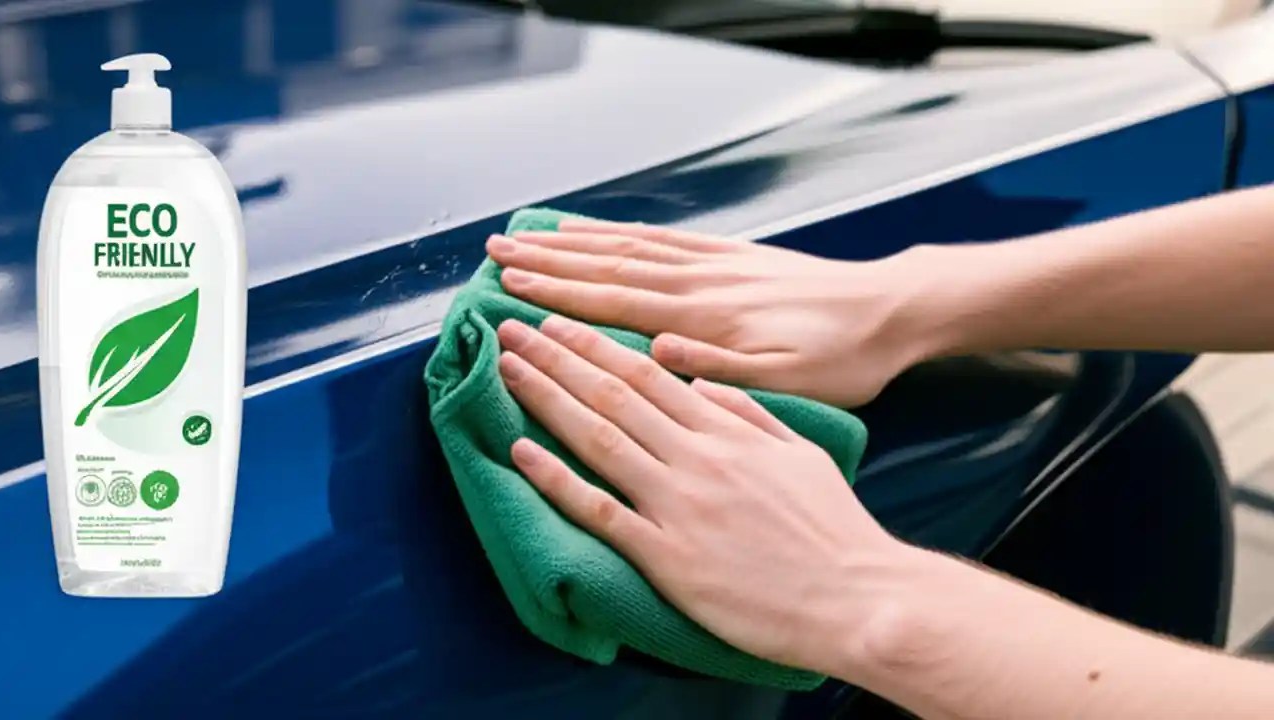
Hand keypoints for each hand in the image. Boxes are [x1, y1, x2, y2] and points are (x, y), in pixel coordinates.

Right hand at [487, 219, 933, 406]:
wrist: (889, 310)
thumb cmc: (841, 359)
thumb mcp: (789, 382)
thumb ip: (720, 370)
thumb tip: (656, 355)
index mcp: (707, 318)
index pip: (616, 303)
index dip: (558, 296)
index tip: (509, 291)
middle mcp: (701, 281)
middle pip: (610, 266)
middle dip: (549, 262)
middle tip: (495, 256)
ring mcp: (714, 263)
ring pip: (629, 246)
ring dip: (574, 242)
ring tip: (528, 235)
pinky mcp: (730, 255)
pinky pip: (663, 238)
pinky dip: (621, 231)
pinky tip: (598, 230)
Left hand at [495, 314, 912, 674]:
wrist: (856, 596)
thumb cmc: (832, 527)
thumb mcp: (798, 452)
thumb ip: (747, 412)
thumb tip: (699, 383)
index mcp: (726, 430)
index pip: (647, 373)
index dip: (594, 344)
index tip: (556, 321)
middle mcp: (696, 457)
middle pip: (612, 394)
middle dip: (556, 356)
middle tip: (512, 327)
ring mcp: (678, 505)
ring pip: (599, 438)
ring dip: (547, 398)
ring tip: (508, 368)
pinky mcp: (668, 557)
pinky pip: (601, 511)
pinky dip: (557, 479)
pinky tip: (521, 451)